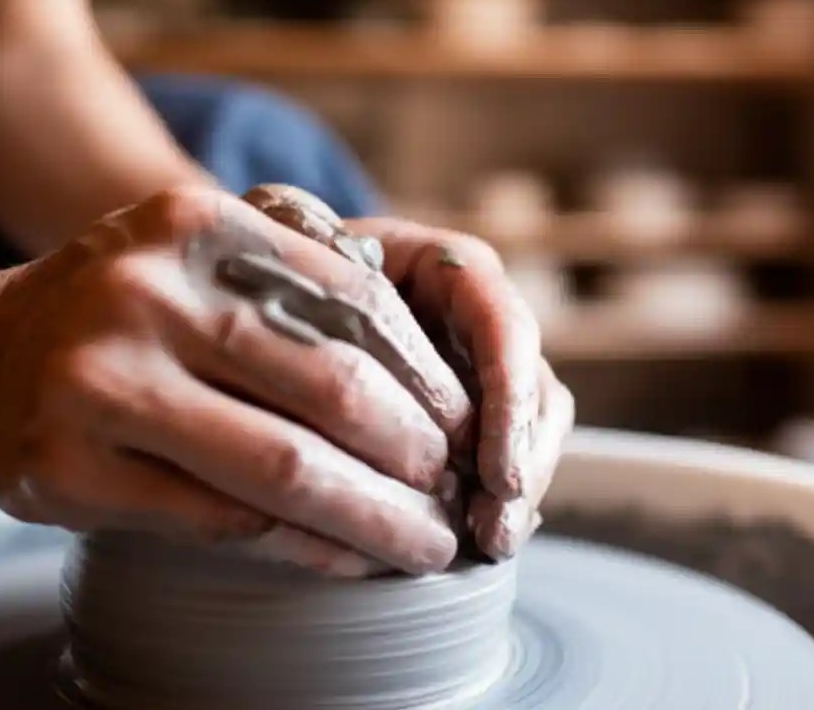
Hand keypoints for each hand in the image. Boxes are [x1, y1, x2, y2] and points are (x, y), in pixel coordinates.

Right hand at [0, 185, 474, 575]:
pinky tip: (351, 558)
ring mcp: (102, 382)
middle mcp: (149, 294)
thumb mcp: (205, 261)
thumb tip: (439, 389)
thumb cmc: (126, 311)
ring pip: (287, 467)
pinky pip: (226, 520)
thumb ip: (302, 291)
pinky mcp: (71, 467)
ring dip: (377, 516)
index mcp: (202, 225)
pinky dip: (307, 546)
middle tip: (454, 491)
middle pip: (334, 389)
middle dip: (417, 452)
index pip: (357, 305)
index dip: (428, 375)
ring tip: (426, 542)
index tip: (466, 423)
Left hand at [244, 185, 575, 560]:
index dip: (508, 398)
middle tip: (493, 530)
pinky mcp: (475, 415)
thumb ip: (329, 302)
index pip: (502, 325)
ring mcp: (483, 367)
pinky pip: (510, 455)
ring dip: (519, 490)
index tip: (496, 471)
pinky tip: (483, 541)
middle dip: (521, 460)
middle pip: (531, 383)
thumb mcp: (296, 273)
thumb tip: (355, 370)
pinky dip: (501, 500)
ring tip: (490, 545)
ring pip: (535, 426)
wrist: (278, 299)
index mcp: (449, 268)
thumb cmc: (284, 283)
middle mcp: (480, 315)